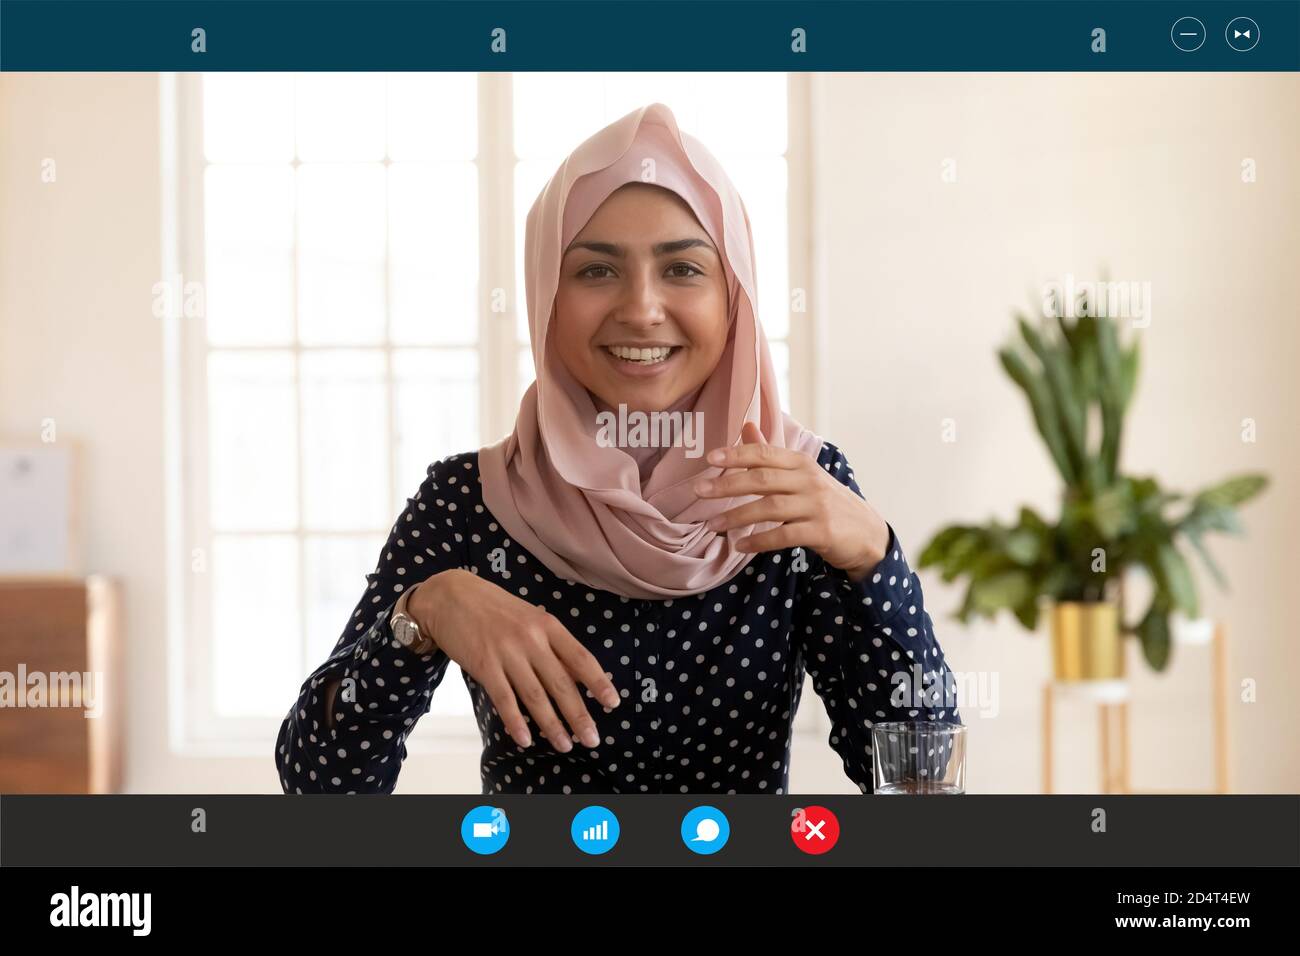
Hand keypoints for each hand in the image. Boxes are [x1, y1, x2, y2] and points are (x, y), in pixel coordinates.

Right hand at [409, 570, 620, 752]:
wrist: (451, 596)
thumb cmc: (496, 609)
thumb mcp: (531, 617)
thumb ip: (552, 644)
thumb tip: (577, 677)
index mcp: (548, 625)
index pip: (581, 658)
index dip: (599, 682)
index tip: (613, 703)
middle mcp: (531, 639)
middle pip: (561, 684)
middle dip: (579, 715)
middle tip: (592, 739)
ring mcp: (507, 653)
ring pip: (535, 696)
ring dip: (551, 724)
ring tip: (565, 745)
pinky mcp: (484, 665)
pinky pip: (504, 699)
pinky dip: (515, 722)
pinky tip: (525, 739)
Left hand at [694, 422, 890, 580]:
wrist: (866, 532)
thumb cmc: (825, 501)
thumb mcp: (801, 474)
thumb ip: (771, 453)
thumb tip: (746, 426)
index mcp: (801, 463)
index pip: (764, 453)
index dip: (736, 454)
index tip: (710, 459)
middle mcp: (809, 481)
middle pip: (763, 479)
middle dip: (728, 484)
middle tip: (700, 491)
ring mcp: (817, 506)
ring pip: (770, 508)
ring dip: (737, 516)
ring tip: (713, 525)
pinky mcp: (822, 532)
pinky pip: (784, 536)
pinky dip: (760, 541)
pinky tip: (741, 546)